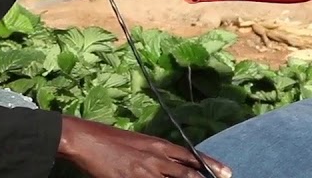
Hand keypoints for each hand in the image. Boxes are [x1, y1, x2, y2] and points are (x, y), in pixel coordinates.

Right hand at [57, 116, 230, 177]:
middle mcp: (155, 159)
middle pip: (187, 174)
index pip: (190, 156)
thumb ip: (154, 152)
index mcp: (158, 145)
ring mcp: (144, 173)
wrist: (85, 140)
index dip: (209, 164)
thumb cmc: (108, 138)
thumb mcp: (138, 141)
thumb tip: (168, 160)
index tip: (225, 171)